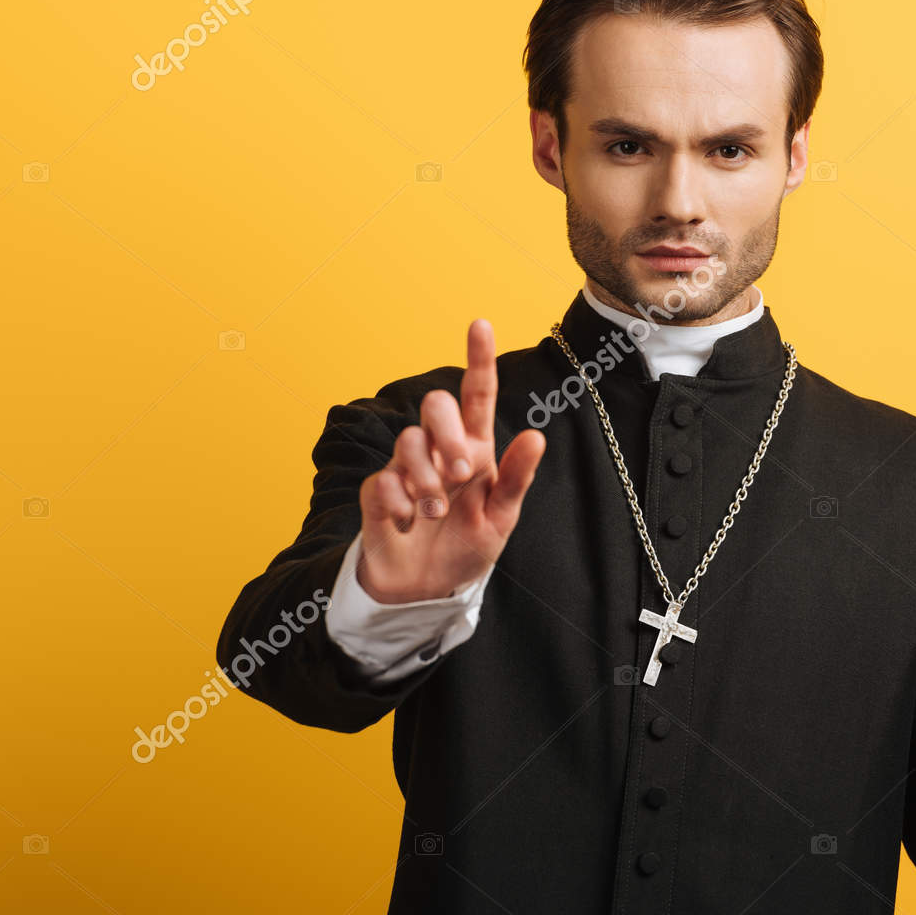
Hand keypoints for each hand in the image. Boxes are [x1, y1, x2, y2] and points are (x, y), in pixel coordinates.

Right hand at [355, 318, 546, 603]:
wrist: (427, 591)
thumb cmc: (467, 548)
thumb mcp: (501, 518)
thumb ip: (516, 478)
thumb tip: (536, 436)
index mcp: (475, 450)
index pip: (477, 396)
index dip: (478, 359)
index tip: (480, 324)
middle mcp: (439, 452)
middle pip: (435, 405)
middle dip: (448, 432)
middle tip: (462, 472)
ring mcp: (406, 469)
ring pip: (409, 442)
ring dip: (426, 478)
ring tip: (436, 511)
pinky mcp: (379, 493)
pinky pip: (384, 479)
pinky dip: (399, 501)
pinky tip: (408, 522)